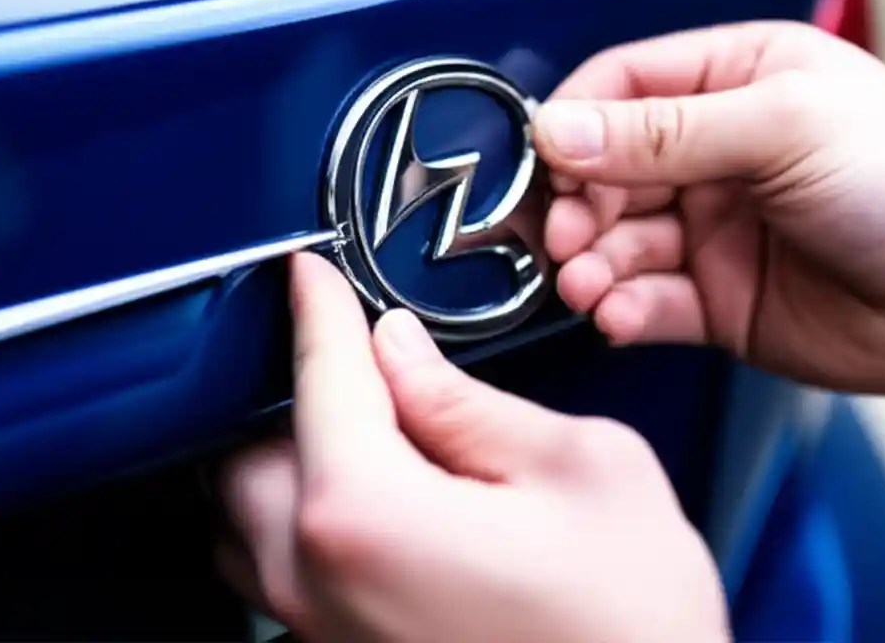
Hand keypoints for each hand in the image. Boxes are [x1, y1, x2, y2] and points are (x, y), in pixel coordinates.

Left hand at [217, 253, 727, 642]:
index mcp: (368, 514)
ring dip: (290, 461)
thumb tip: (403, 352)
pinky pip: (282, 577)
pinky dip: (305, 523)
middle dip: (293, 392)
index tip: (310, 277)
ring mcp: (323, 634)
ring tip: (367, 430)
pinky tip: (375, 503)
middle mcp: (319, 582)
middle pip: (249, 453)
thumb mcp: (581, 470)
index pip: (319, 377)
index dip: (317, 310)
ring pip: (248, 521)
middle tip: (355, 358)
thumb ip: (469, 403)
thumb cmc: (636, 629)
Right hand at [533, 21, 884, 411]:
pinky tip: (619, 314)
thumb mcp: (783, 130)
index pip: (622, 87)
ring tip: (587, 284)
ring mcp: (712, 228)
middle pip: (605, 170)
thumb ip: (665, 133)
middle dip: (577, 206)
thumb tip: (563, 130)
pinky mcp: (715, 298)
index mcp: (738, 81)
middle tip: (565, 236)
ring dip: (591, 264)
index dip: (573, 124)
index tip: (543, 160)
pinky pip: (644, 301)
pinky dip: (621, 309)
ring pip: (616, 242)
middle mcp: (717, 153)